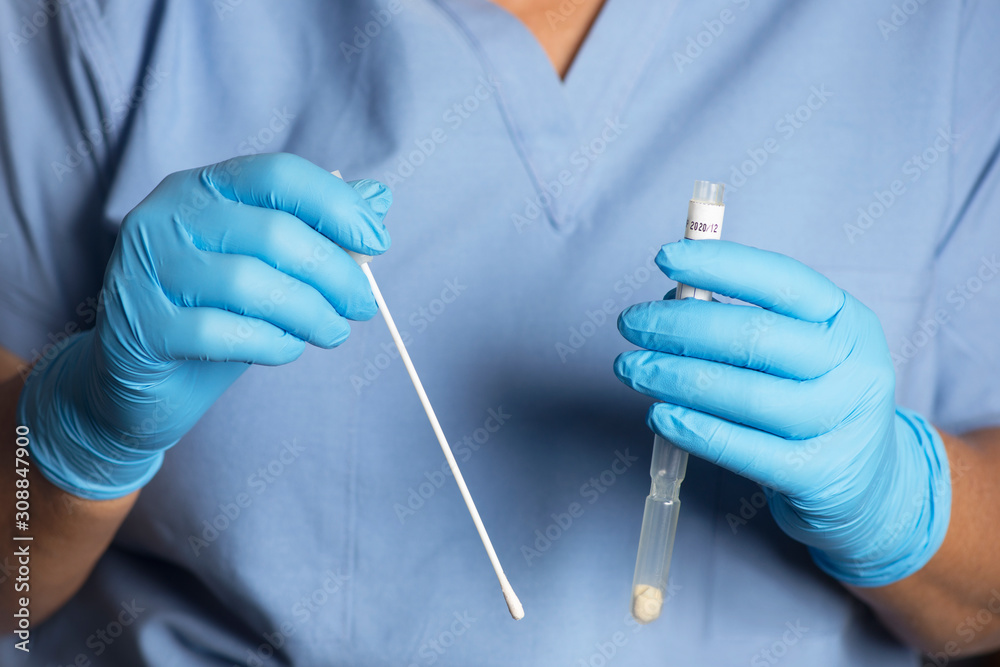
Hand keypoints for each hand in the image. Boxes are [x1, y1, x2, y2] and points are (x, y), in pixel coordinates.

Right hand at [18, 153, 390, 498]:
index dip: (337, 206)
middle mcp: (166, 216)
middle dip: (334, 273)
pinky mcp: (140, 325)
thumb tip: (378, 201)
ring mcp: (145, 269)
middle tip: (363, 306)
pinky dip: (271, 343)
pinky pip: (222, 332)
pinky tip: (288, 349)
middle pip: (273, 232)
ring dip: (309, 312)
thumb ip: (317, 229)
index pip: (279, 175)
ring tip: (334, 333)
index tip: (378, 242)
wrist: (136, 381)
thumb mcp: (268, 265)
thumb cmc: (212, 313)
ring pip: (250, 282)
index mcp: (202, 187)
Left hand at [614, 240, 949, 585]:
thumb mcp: (798, 349)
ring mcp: (841, 423)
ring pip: (746, 394)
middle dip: (679, 327)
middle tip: (630, 324)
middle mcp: (854, 366)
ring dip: (675, 378)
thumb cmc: (813, 398)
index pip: (782, 280)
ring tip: (633, 370)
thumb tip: (672, 300)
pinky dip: (694, 429)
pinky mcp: (818, 475)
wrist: (870, 483)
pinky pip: (745, 450)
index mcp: (847, 320)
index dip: (721, 264)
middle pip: (756, 337)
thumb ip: (743, 320)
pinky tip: (660, 415)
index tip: (664, 258)